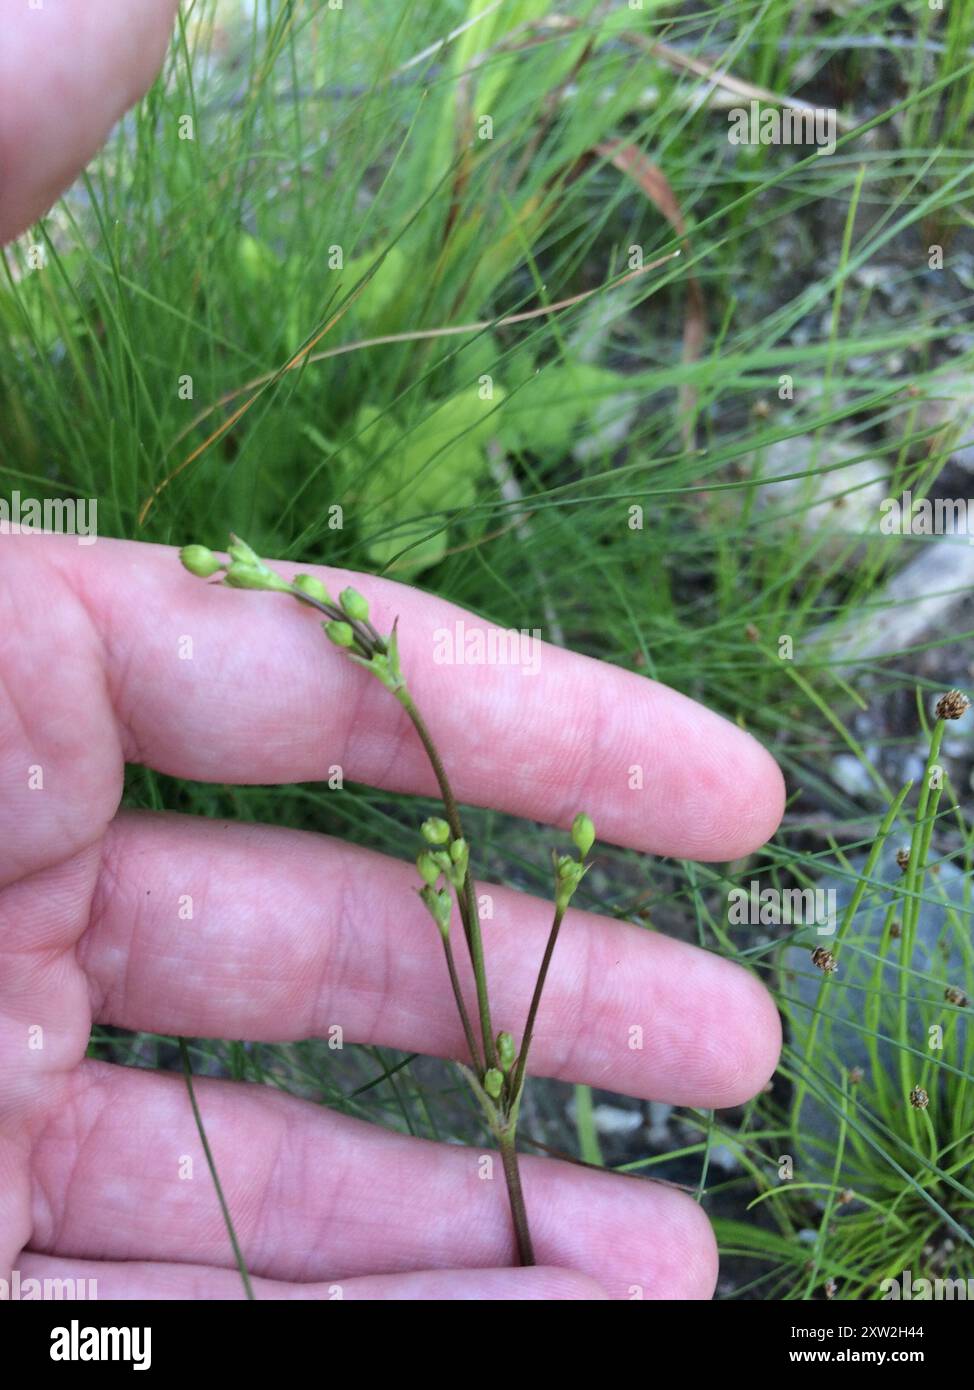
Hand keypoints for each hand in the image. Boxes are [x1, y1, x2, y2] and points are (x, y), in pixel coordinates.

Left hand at [0, 535, 783, 1297]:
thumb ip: (113, 652)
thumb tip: (366, 636)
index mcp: (1, 748)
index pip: (302, 702)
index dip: (532, 726)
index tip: (722, 795)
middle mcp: (4, 936)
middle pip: (320, 942)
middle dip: (548, 986)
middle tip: (731, 1041)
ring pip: (275, 1158)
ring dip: (486, 1211)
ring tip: (667, 1260)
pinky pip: (200, 1299)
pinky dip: (381, 1312)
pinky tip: (543, 1316)